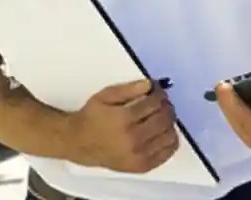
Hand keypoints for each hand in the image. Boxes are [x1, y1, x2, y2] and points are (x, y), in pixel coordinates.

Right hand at [64, 79, 180, 173]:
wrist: (80, 143)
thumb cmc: (92, 118)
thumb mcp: (105, 96)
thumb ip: (128, 89)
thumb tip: (150, 85)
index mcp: (124, 119)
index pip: (154, 102)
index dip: (159, 93)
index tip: (157, 90)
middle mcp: (134, 138)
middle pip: (164, 118)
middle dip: (166, 105)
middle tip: (162, 101)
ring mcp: (140, 155)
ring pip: (169, 134)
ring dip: (169, 122)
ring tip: (161, 116)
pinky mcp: (143, 166)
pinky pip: (168, 152)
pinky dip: (170, 139)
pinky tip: (163, 132)